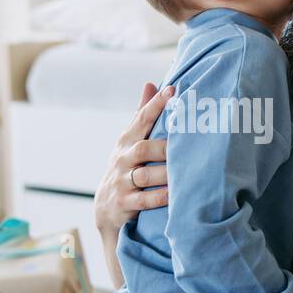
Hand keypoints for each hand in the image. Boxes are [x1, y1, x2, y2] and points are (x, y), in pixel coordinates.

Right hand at [93, 82, 174, 234]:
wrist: (106, 209)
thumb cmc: (125, 168)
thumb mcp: (130, 141)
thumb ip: (141, 115)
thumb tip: (151, 84)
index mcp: (126, 140)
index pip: (141, 119)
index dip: (156, 104)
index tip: (173, 90)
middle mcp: (122, 158)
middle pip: (143, 148)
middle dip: (164, 146)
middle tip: (187, 142)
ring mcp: (121, 181)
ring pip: (144, 174)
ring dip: (165, 173)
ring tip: (185, 170)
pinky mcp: (124, 203)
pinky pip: (144, 199)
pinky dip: (160, 196)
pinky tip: (175, 193)